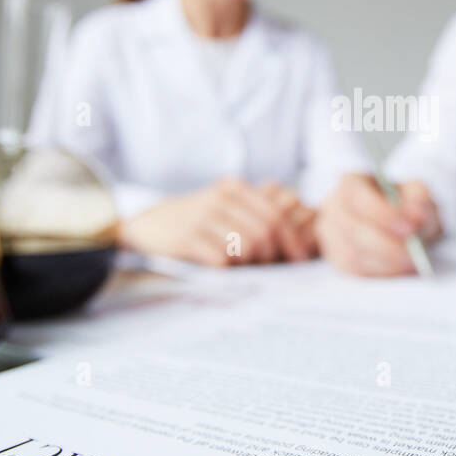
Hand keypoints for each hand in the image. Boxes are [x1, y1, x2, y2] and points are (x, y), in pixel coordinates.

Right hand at [117, 177, 315, 266]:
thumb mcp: (227, 206)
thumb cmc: (199, 222)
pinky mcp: (186, 238)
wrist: (150, 227)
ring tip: (241, 264)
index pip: (276, 214)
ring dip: (250, 262)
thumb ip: (261, 210)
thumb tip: (305, 223)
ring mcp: (202, 217)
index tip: (300, 259)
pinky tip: (220, 265)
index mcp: (234, 188)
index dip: (294, 238)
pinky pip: (222, 259)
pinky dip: (227, 267)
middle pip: (266, 231)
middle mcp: (220, 198)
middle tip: (271, 266)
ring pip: (247, 246)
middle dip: (274, 253)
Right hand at [315, 173, 440, 275]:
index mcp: (351, 184)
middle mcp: (333, 208)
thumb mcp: (417, 193)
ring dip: (386, 262)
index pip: (357, 198)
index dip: (383, 215)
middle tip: (413, 254)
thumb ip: (419, 199)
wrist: (399, 223)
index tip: (409, 229)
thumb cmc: (404, 204)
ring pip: (353, 255)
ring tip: (411, 262)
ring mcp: (331, 236)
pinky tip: (399, 268)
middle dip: (386, 246)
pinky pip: (355, 271)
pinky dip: (380, 273)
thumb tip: (416, 216)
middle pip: (353, 231)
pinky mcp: (337, 260)